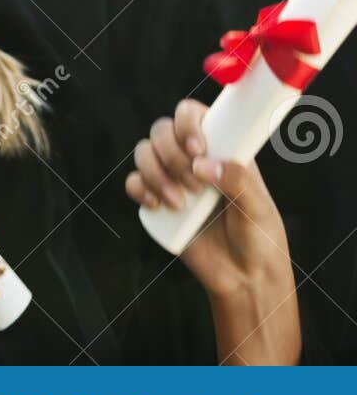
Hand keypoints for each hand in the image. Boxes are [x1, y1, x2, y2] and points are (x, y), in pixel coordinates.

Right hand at [126, 100, 292, 304]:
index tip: (197, 148)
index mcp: (220, 150)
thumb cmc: (261, 240)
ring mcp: (172, 179)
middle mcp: (193, 160)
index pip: (193, 115)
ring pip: (144, 152)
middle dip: (172, 155)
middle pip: (162, 130)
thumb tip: (204, 165)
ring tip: (180, 204)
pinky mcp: (156, 202)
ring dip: (156, 174)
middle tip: (194, 186)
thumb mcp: (259, 208)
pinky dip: (140, 190)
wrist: (245, 280)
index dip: (187, 122)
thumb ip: (238, 181)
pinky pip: (133, 182)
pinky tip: (158, 206)